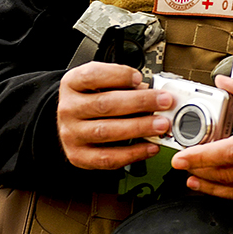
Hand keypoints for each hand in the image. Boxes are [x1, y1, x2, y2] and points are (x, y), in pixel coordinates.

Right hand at [57, 61, 171, 169]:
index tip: (139, 78)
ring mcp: (71, 134)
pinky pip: (107, 158)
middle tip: (164, 102)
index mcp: (73, 84)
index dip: (118, 76)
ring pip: (106, 132)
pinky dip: (132, 153)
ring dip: (139, 128)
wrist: (74, 121)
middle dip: (139, 103)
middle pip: (104, 104)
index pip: (92, 75)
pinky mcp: (79, 156)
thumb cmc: (94, 98)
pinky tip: (150, 147)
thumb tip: (156, 93)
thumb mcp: (103, 83)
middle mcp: (68, 108)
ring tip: (161, 125)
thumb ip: (125, 85)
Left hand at [171, 74, 232, 204]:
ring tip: (191, 176)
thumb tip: (224, 81)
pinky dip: (227, 194)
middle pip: (229, 171)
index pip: (232, 151)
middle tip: (180, 163)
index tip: (184, 155)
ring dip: (210, 183)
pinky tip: (214, 187)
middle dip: (200, 168)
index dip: (204, 155)